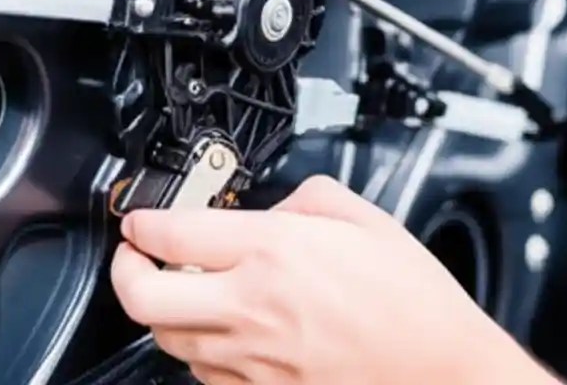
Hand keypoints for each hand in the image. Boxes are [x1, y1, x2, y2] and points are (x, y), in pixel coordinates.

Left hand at [110, 176, 558, 383]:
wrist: (443, 371)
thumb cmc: (413, 302)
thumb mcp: (364, 220)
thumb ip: (305, 199)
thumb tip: (271, 206)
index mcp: (273, 253)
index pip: (169, 233)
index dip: (141, 221)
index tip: (140, 219)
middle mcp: (251, 307)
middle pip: (142, 297)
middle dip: (124, 270)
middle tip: (133, 255)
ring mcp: (252, 359)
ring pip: (167, 338)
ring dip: (161, 310)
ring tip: (178, 290)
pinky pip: (203, 372)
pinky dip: (198, 347)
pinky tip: (220, 328)